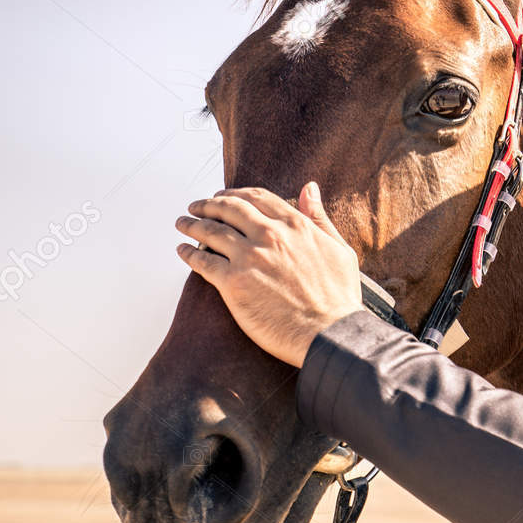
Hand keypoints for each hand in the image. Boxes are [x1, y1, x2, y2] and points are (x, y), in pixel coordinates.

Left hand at [175, 183, 362, 367]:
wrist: (331, 334)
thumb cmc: (340, 298)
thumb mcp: (340, 250)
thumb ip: (320, 217)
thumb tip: (309, 188)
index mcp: (295, 225)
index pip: (257, 198)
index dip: (236, 194)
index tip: (224, 196)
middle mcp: (270, 235)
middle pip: (229, 209)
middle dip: (208, 204)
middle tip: (197, 206)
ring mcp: (250, 258)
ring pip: (211, 231)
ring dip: (192, 224)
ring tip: (182, 223)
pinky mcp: (234, 283)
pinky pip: (202, 262)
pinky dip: (188, 254)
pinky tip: (182, 251)